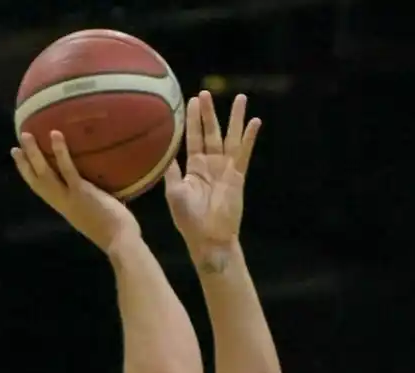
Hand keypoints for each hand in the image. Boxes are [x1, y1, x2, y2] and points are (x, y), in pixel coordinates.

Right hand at [11, 131, 139, 252]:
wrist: (120, 242)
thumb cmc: (116, 232)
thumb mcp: (95, 215)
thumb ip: (90, 202)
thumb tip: (98, 188)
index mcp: (66, 209)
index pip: (43, 192)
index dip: (30, 177)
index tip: (21, 162)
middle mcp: (63, 204)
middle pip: (37, 181)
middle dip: (24, 164)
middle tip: (15, 146)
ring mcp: (70, 197)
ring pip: (45, 173)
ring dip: (34, 153)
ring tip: (26, 134)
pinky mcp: (81, 192)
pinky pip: (67, 169)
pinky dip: (60, 151)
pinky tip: (55, 135)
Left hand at [164, 90, 260, 262]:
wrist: (209, 238)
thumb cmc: (189, 220)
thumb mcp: (174, 192)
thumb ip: (170, 170)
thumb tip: (160, 151)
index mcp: (195, 167)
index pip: (194, 137)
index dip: (193, 119)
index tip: (192, 100)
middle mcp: (211, 165)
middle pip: (212, 132)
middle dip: (209, 113)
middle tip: (206, 92)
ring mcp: (226, 170)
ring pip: (231, 138)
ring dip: (235, 118)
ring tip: (240, 98)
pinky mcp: (238, 177)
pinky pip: (244, 153)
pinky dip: (249, 137)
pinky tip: (255, 122)